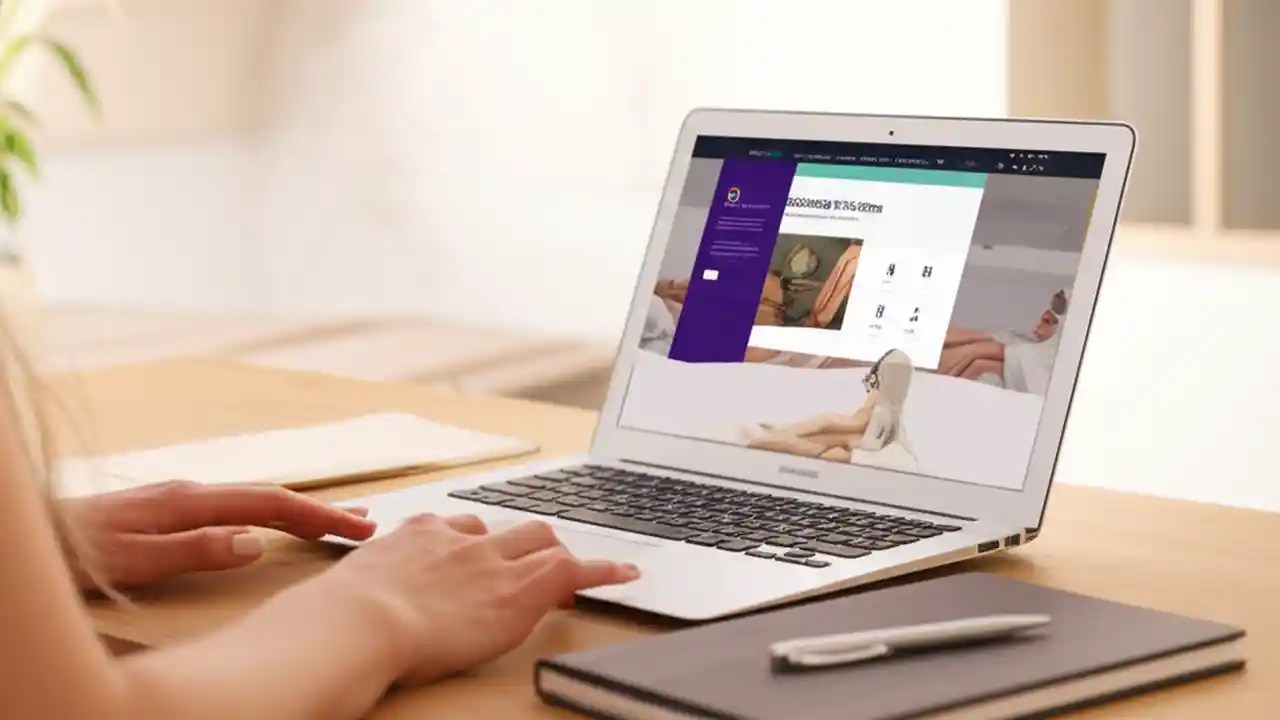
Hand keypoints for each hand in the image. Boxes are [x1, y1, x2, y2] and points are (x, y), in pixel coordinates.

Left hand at [64, 480, 376, 589]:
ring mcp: (181, 496)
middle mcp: (192, 491)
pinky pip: (236, 506)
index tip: (358, 527)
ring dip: (299, 509)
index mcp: (191, 500)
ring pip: (255, 500)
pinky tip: (273, 523)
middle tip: (366, 523)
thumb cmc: (77, 553)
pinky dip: (270, 512)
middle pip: (272, 496)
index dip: (320, 515)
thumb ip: (195, 548)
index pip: (272, 504)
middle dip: (322, 508)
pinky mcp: (171, 507)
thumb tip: (254, 542)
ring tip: (334, 520)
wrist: (37, 535)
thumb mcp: (134, 559)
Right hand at [322, 513, 639, 684]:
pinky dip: (603, 569)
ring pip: (543, 541)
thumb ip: (358, 592)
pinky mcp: (520, 587)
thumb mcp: (346, 593)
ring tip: (583, 571)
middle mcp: (460, 539)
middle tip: (536, 566)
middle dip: (528, 542)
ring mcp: (492, 560)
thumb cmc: (338, 620)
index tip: (481, 557)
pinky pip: (573, 569)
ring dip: (560, 556)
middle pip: (509, 527)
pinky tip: (624, 574)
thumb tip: (335, 609)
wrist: (359, 623)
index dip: (480, 547)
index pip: (458, 529)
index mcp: (417, 536)